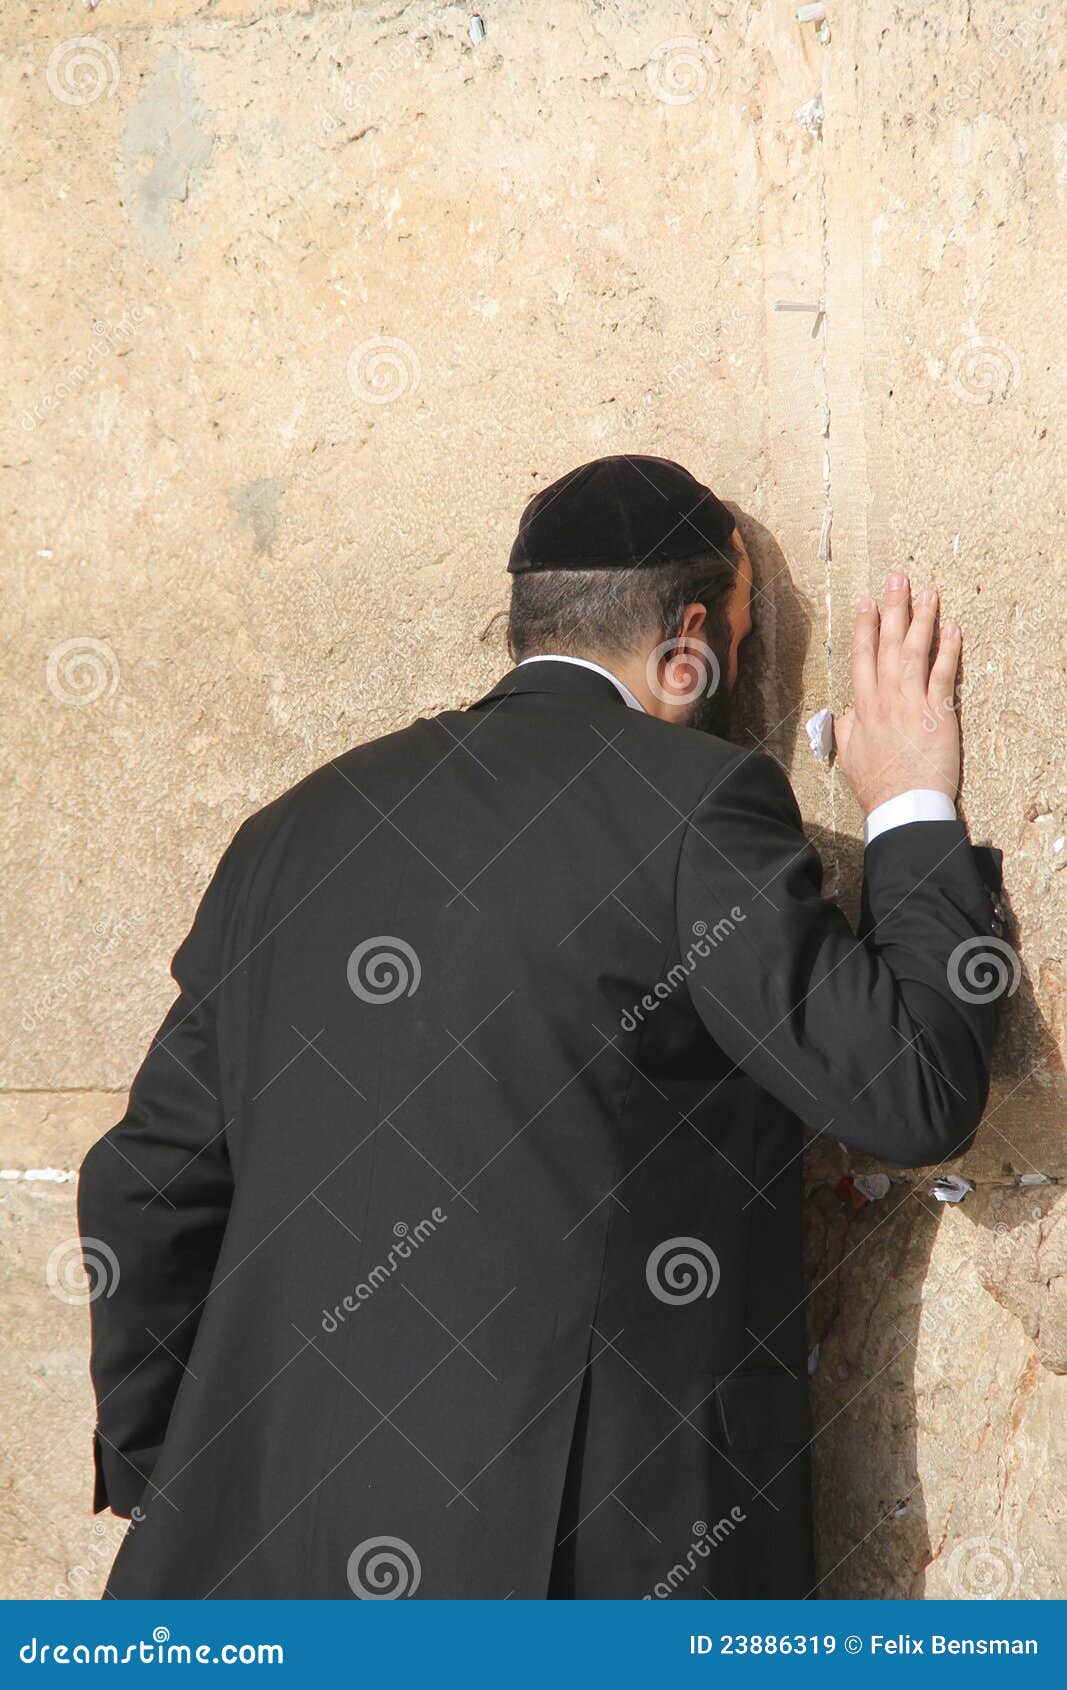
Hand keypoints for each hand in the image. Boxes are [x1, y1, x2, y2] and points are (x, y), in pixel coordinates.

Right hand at [835, 574, 960, 815]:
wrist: (901, 806)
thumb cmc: (877, 787)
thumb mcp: (849, 758)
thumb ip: (845, 730)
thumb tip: (844, 714)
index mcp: (861, 707)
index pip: (862, 657)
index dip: (865, 627)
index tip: (867, 603)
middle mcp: (884, 699)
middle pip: (886, 644)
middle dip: (892, 608)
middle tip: (897, 579)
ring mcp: (910, 704)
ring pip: (914, 652)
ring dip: (921, 620)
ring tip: (927, 593)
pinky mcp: (937, 714)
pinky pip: (943, 675)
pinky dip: (948, 650)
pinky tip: (952, 628)